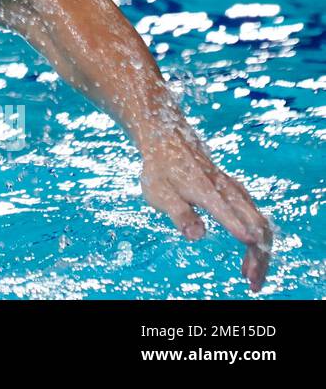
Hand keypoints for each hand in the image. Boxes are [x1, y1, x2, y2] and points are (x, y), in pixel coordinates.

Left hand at [138, 121, 273, 291]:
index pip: (229, 213)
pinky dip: (258, 238)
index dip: (241, 234)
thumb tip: (197, 236)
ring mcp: (235, 190)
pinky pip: (256, 216)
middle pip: (256, 223)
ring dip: (261, 250)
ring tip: (251, 275)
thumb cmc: (161, 169)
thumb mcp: (159, 192)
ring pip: (260, 221)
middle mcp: (227, 189)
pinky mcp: (237, 192)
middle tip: (253, 282)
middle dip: (259, 255)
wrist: (168, 139)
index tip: (249, 255)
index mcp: (206, 190)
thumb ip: (179, 214)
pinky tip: (251, 252)